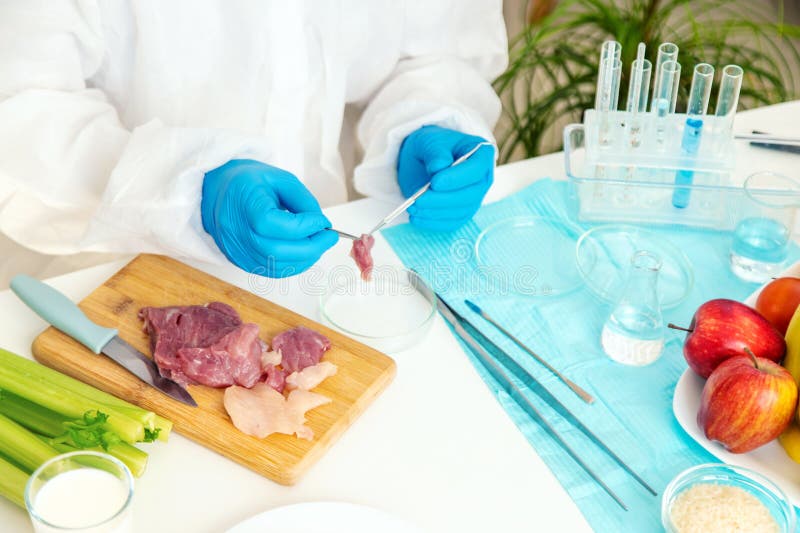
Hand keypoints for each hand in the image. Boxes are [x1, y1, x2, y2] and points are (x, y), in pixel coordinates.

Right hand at [201, 159, 336, 276]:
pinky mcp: (239, 261)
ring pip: (275, 266)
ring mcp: (236, 250)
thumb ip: (303, 201)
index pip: (276, 225)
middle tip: (329, 237)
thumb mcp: (280, 179)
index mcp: (245, 205)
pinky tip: (304, 253)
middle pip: (277, 251)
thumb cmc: (248, 181)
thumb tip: (321, 225)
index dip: (305, 227)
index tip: (323, 222)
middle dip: (311, 247)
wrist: (215, 191)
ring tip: (319, 244)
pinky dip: (292, 265)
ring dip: (305, 258)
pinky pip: (270, 271)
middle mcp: (236, 232)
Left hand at [397, 125, 493, 230]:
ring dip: (435, 212)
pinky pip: (452, 223)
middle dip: (442, 200)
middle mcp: (483, 179)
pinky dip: (433, 223)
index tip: (434, 182)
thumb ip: (435, 151)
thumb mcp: (430, 140)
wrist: (425, 160)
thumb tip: (439, 167)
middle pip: (470, 195)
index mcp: (482, 154)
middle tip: (418, 199)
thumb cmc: (432, 146)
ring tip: (412, 207)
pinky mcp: (462, 213)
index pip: (476, 169)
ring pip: (460, 212)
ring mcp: (474, 198)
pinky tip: (416, 217)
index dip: (457, 178)